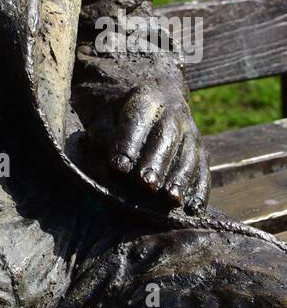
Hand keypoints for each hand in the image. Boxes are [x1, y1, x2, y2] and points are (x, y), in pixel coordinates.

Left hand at [107, 85, 209, 212]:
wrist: (157, 99)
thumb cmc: (120, 117)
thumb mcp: (105, 117)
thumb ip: (104, 138)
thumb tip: (112, 167)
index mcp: (144, 98)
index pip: (136, 121)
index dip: (127, 144)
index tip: (118, 167)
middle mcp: (173, 112)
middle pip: (166, 137)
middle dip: (156, 162)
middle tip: (146, 184)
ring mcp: (191, 132)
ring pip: (188, 154)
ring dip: (181, 178)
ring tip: (171, 199)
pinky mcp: (201, 150)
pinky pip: (203, 170)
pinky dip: (200, 190)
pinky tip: (193, 208)